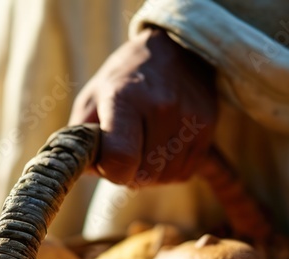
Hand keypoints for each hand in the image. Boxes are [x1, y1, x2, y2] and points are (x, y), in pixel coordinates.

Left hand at [69, 26, 216, 185]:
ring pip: (165, 177)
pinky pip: (184, 172)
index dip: (110, 170)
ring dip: (151, 173)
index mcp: (125, 98)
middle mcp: (161, 106)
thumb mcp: (92, 99)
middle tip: (126, 151)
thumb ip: (81, 138)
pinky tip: (163, 147)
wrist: (174, 49)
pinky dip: (170, 169)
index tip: (107, 159)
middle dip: (130, 173)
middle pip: (144, 174)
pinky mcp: (207, 127)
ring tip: (145, 146)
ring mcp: (189, 117)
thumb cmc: (123, 80)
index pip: (121, 158)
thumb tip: (84, 171)